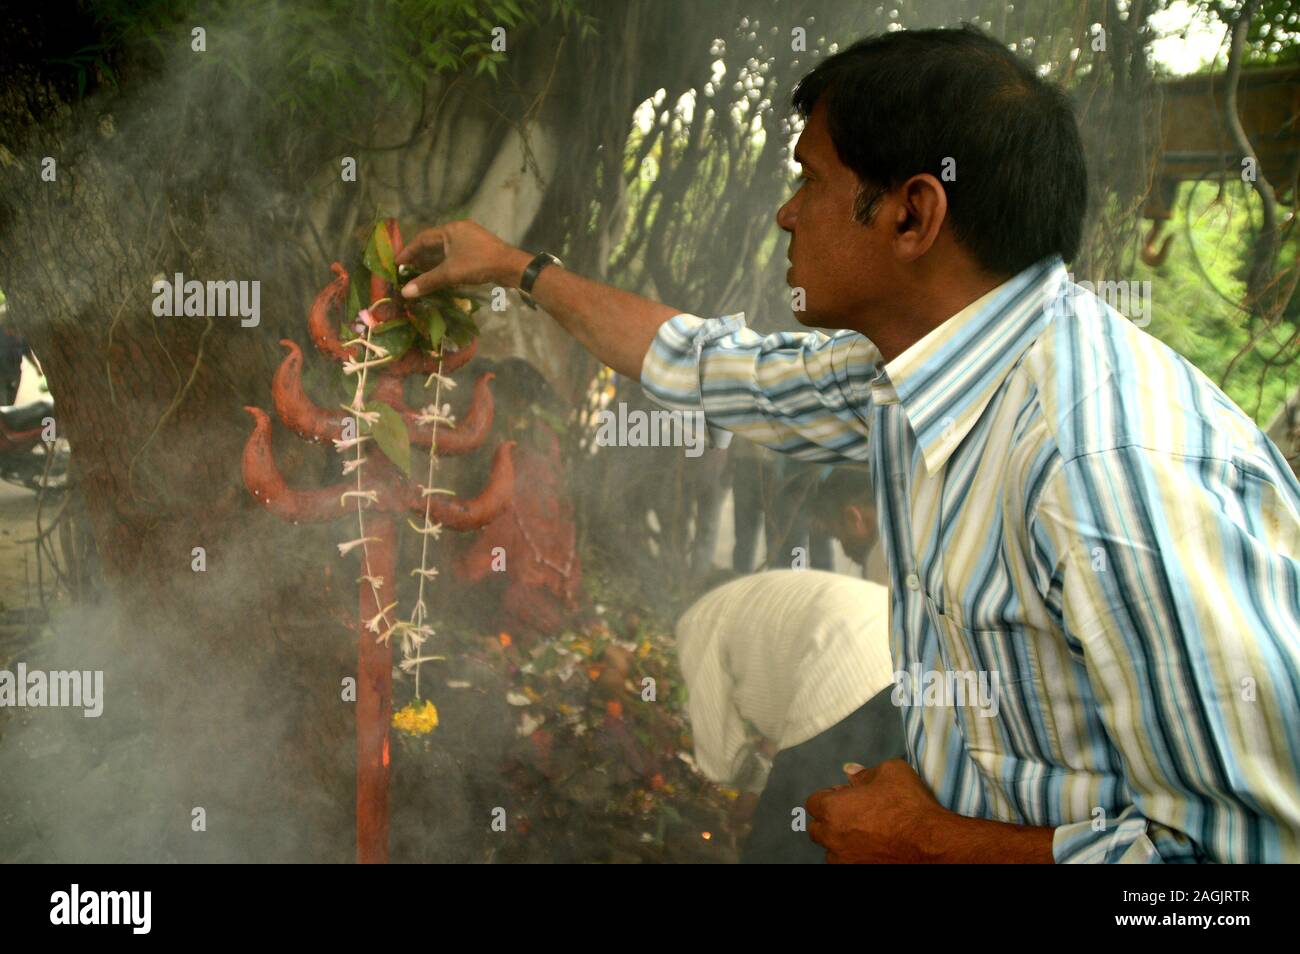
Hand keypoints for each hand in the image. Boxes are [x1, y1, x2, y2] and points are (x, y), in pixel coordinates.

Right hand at [394, 220, 526, 298]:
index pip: (423, 238)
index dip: (409, 251)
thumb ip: (427, 281)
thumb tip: (405, 292)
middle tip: (405, 271)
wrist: (511, 267)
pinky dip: (444, 266)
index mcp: (451, 229)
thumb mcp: (450, 273)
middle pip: (433, 244)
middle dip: (419, 258)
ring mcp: (470, 240)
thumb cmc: (479, 264)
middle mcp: (459, 231)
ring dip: (432, 263)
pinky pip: (455, 257)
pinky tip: (438, 277)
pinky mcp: (478, 251)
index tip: (397, 263)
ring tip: (418, 276)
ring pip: (445, 252)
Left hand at [805, 758, 948, 862]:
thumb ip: (864, 772)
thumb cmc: (910, 805)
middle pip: (816, 829)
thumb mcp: (890, 772)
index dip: (829, 796)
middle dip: (829, 819)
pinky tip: (871, 847)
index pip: (813, 802)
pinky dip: (853, 856)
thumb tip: (850, 771)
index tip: (845, 795)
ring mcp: (846, 859)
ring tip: (862, 833)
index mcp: (833, 809)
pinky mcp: (859, 871)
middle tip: (852, 813)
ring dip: (840, 841)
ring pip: (831, 850)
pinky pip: (846, 864)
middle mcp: (833, 837)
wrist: (932, 842)